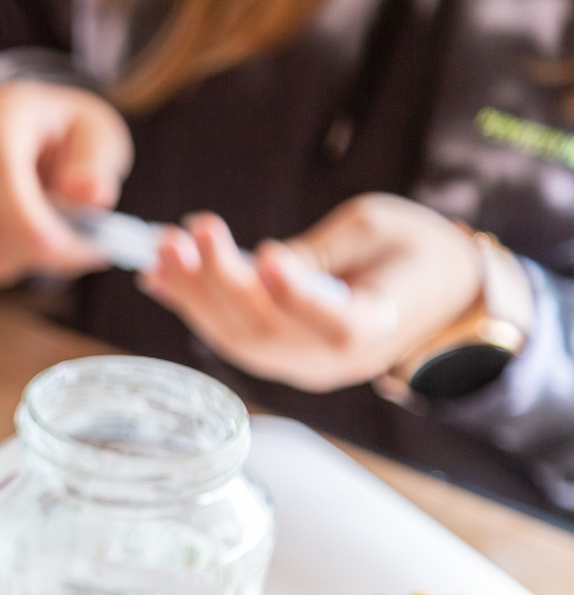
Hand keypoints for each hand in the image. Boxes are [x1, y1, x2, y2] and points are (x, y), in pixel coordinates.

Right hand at [0, 80, 132, 287]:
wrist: (22, 134)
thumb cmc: (64, 136)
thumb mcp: (98, 137)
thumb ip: (97, 167)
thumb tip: (91, 194)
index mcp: (2, 114)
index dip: (23, 216)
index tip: (56, 247)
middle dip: (35, 246)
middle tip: (84, 253)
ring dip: (22, 257)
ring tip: (57, 242)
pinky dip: (1, 264)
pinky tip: (24, 245)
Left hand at [139, 194, 485, 391]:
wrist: (434, 288)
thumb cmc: (413, 247)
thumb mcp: (377, 228)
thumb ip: (320, 251)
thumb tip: (254, 264)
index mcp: (383, 327)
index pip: (339, 326)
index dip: (299, 296)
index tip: (269, 254)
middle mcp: (337, 362)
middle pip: (269, 331)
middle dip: (220, 280)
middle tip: (190, 232)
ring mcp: (303, 367)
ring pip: (238, 339)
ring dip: (193, 293)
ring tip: (163, 248)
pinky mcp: (279, 358)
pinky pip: (230, 337)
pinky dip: (192, 305)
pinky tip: (159, 275)